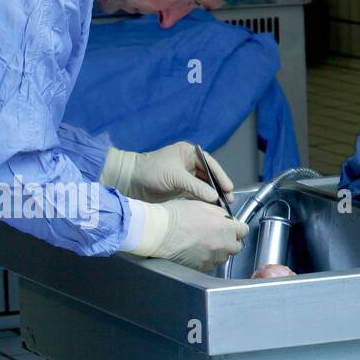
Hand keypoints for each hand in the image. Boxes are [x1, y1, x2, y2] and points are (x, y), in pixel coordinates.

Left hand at [100, 142, 233, 203]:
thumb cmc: (151, 171)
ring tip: (221, 205)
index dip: (221, 176)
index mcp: (190, 153)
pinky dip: (202, 199)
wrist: (129, 181)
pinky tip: (209, 206)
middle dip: (219, 187)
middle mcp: (189, 163)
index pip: (210, 164)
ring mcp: (184, 176)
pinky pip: (195, 193)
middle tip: (229, 199)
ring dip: (212, 194)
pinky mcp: (179, 188)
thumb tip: (214, 197)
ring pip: (203, 185)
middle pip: (209, 175)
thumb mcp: (175, 177)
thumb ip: (196, 187)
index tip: (230, 188)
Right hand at [130, 199, 247, 270]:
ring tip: (204, 244)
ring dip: (218, 251)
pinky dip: (207, 259)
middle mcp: (223, 245)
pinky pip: (210, 264)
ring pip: (223, 257)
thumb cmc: (176, 216)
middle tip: (217, 235)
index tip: (231, 227)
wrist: (158, 232)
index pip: (243, 230)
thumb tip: (227, 219)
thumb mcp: (203, 205)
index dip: (237, 228)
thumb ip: (221, 214)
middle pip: (236, 246)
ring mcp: (212, 258)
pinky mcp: (201, 268)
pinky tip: (196, 251)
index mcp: (226, 228)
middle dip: (230, 241)